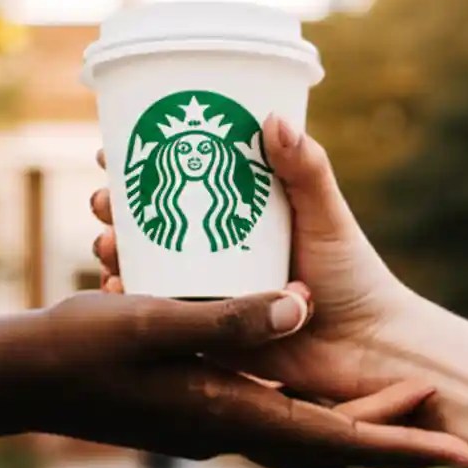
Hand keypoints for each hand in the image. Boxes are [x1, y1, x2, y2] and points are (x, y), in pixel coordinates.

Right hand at [14, 289, 467, 467]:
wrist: (22, 378)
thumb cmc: (80, 351)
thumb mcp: (155, 324)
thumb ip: (229, 317)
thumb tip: (296, 308)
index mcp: (227, 416)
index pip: (333, 443)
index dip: (400, 445)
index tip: (461, 450)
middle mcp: (226, 427)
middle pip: (327, 440)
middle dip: (386, 431)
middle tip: (440, 411)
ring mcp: (209, 419)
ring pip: (299, 425)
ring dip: (349, 414)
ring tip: (395, 393)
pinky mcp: (192, 404)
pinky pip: (266, 408)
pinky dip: (302, 397)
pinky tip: (307, 366)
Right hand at [91, 116, 421, 404]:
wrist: (366, 351)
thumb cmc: (353, 276)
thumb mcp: (326, 215)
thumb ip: (305, 168)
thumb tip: (273, 116)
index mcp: (239, 215)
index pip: (180, 180)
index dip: (140, 165)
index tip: (108, 150)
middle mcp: (217, 252)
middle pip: (151, 222)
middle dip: (116, 210)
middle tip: (101, 202)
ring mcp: (207, 293)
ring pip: (146, 267)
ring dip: (116, 252)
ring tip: (105, 245)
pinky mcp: (205, 335)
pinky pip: (157, 316)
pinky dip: (131, 301)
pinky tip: (114, 289)